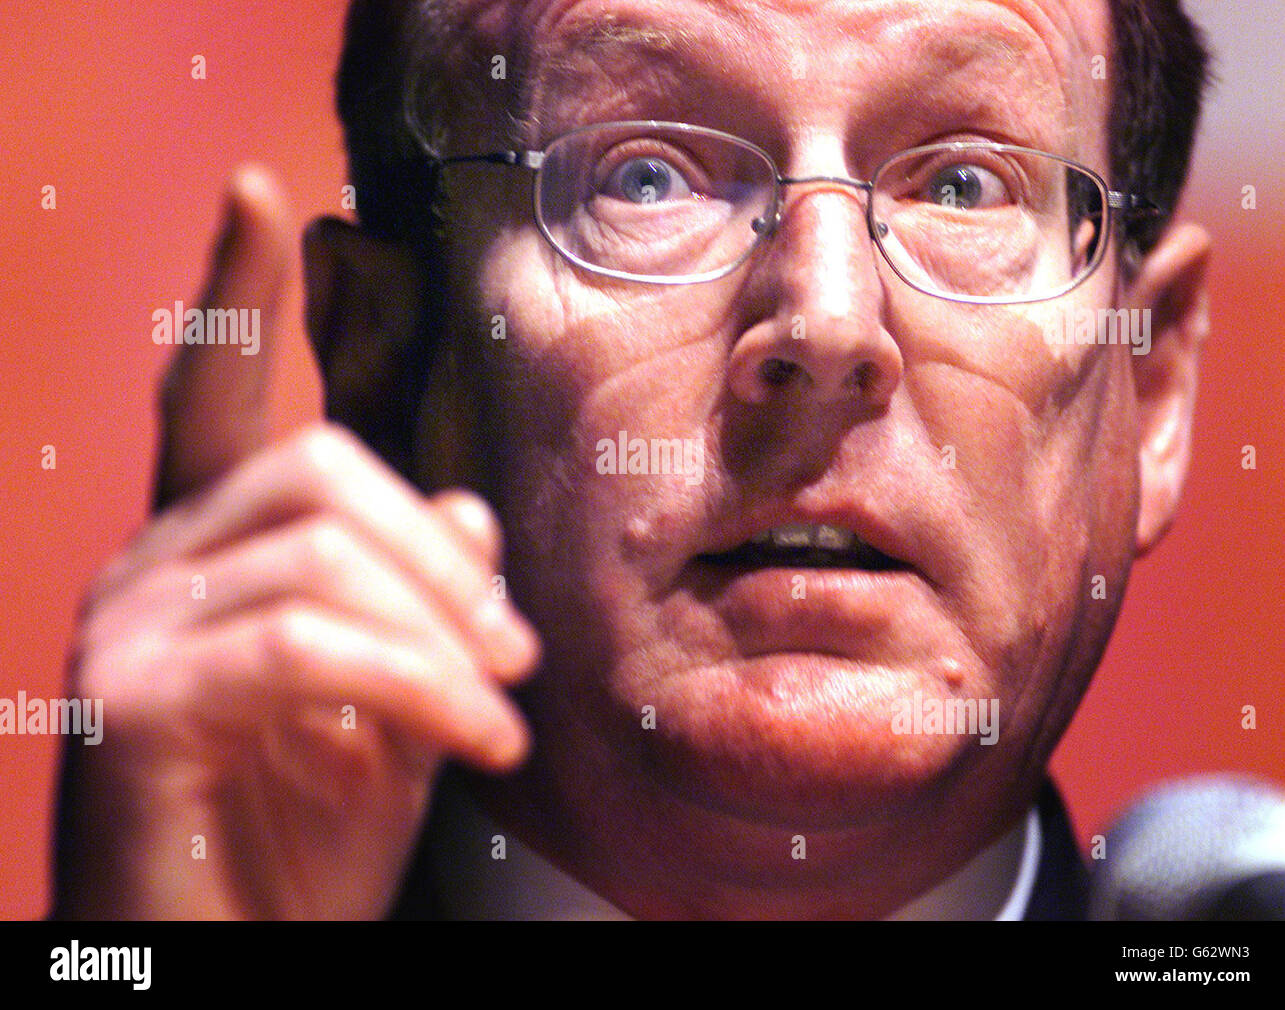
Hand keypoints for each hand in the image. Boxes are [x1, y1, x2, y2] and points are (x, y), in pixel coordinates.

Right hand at [53, 166, 538, 919]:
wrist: (235, 958)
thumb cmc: (306, 839)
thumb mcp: (398, 702)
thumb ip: (421, 601)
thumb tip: (463, 513)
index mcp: (209, 554)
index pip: (212, 390)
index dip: (234, 287)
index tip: (261, 190)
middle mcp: (151, 567)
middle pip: (315, 467)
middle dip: (440, 561)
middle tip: (511, 656)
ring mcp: (128, 629)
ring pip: (324, 553)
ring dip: (444, 637)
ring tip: (498, 717)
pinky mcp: (133, 706)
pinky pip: (307, 645)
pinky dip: (418, 688)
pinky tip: (478, 746)